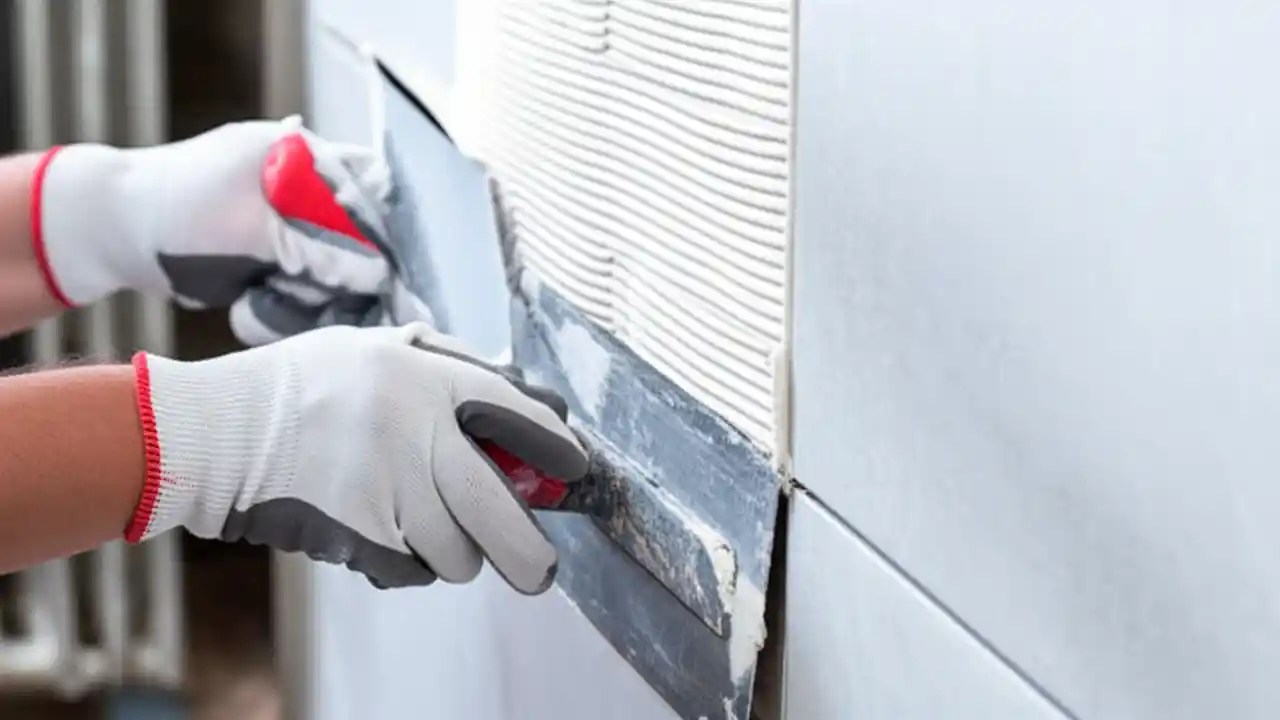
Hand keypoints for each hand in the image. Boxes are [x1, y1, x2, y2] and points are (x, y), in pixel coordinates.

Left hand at [33, 117, 403, 344]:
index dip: (384, 230)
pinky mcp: (271, 249)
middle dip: (341, 273)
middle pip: (356, 233)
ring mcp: (285, 216)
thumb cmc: (174, 218)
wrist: (108, 233)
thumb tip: (378, 275)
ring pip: (331, 266)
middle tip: (315, 296)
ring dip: (307, 294)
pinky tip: (255, 305)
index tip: (388, 275)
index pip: (369, 186)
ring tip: (263, 300)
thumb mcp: (253, 234)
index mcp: (298, 153)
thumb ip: (320, 254)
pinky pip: (302, 282)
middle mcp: (299, 181)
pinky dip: (285, 301)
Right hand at [125, 323, 587, 593]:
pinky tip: (391, 536)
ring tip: (435, 533)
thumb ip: (441, 362)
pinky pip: (414, 570)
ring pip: (460, 554)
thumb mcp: (374, 348)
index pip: (516, 411)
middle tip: (539, 570)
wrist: (221, 433)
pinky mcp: (361, 535)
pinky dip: (412, 564)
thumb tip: (509, 384)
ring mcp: (389, 490)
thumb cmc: (299, 385)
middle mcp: (416, 436)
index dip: (555, 444)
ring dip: (459, 554)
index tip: (575, 467)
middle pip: (501, 511)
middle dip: (532, 554)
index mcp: (424, 380)